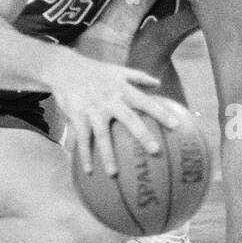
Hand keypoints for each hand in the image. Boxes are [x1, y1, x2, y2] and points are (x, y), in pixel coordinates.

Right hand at [49, 54, 184, 176]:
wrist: (64, 68)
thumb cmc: (96, 71)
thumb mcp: (118, 70)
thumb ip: (139, 77)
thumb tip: (159, 83)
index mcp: (123, 90)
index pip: (146, 102)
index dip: (161, 113)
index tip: (176, 126)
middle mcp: (110, 100)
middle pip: (129, 119)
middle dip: (142, 135)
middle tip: (155, 151)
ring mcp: (93, 109)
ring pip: (102, 135)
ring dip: (108, 155)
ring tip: (114, 174)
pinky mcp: (77, 116)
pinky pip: (82, 139)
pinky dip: (84, 155)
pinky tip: (89, 171)